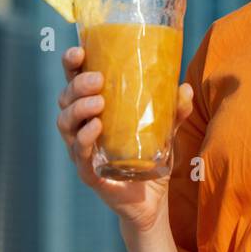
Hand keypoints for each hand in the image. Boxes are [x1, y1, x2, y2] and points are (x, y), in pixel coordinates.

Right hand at [55, 45, 194, 233]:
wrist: (152, 200)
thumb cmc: (150, 156)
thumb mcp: (166, 129)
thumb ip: (175, 110)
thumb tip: (185, 88)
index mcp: (94, 109)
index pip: (74, 81)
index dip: (71, 65)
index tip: (78, 51)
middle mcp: (81, 127)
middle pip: (65, 99)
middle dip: (77, 85)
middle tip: (98, 80)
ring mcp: (82, 150)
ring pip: (65, 124)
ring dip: (78, 109)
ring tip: (99, 102)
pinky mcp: (89, 173)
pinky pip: (79, 154)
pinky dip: (85, 139)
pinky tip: (96, 129)